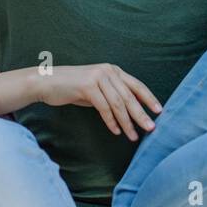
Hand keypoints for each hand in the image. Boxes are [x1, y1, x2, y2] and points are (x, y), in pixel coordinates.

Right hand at [39, 63, 161, 141]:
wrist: (47, 82)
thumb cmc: (72, 87)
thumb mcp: (96, 88)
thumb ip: (112, 94)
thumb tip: (130, 111)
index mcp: (113, 70)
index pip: (137, 85)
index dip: (149, 98)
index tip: (159, 111)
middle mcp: (108, 71)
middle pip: (130, 96)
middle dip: (141, 114)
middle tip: (151, 128)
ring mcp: (98, 77)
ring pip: (118, 104)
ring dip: (127, 122)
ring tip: (133, 136)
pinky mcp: (87, 86)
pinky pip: (104, 107)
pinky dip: (111, 121)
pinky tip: (116, 131)